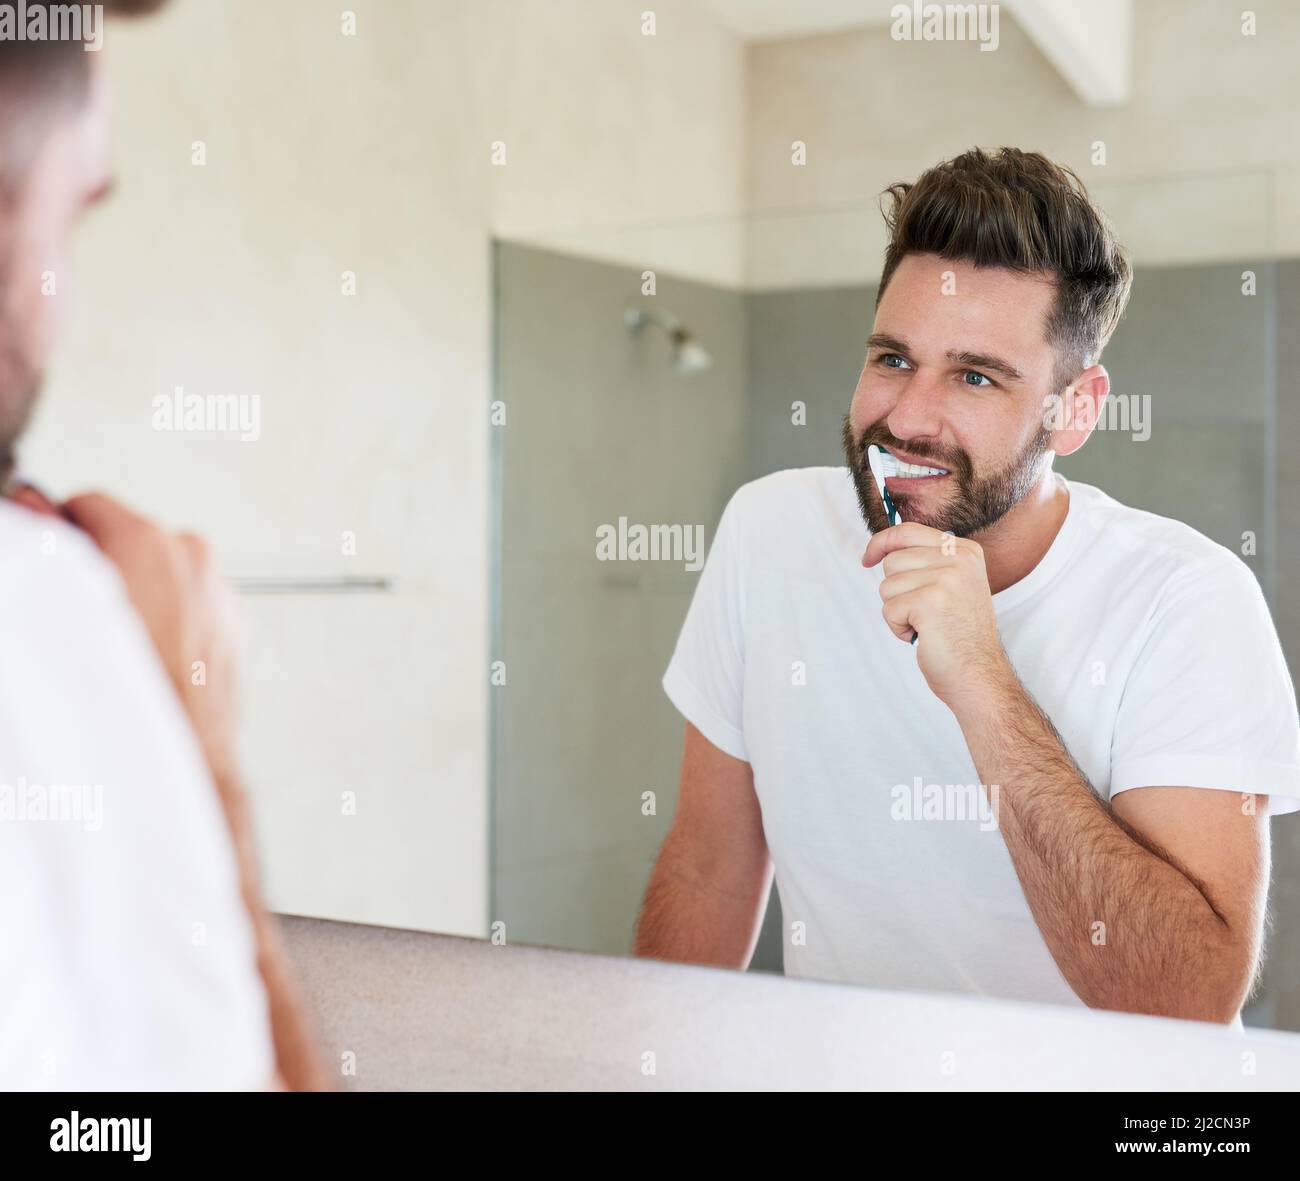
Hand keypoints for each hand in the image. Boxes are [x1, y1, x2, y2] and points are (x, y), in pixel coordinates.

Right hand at [61, 492, 241, 779]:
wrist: (174, 758)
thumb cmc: (113, 697)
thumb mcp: (57, 610)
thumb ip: (46, 547)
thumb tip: (30, 507)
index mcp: (147, 543)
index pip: (89, 505)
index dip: (61, 530)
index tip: (49, 557)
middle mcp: (194, 559)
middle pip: (132, 539)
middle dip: (104, 566)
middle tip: (78, 615)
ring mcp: (221, 593)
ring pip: (166, 575)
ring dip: (141, 595)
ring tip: (116, 648)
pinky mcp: (235, 627)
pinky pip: (194, 608)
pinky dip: (172, 621)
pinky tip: (149, 661)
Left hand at [862, 522, 1011, 712]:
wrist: (978, 674)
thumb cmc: (960, 635)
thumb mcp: (953, 586)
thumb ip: (928, 562)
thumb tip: (884, 549)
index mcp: (965, 551)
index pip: (908, 531)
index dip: (882, 542)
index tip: (868, 558)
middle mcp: (959, 559)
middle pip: (893, 561)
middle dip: (897, 591)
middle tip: (925, 613)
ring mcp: (946, 578)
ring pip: (887, 585)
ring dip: (898, 611)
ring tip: (926, 624)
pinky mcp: (929, 601)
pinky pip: (888, 609)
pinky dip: (898, 628)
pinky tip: (923, 635)